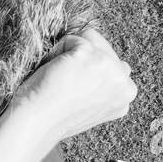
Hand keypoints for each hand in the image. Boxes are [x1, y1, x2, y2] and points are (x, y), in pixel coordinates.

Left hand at [6, 27, 136, 149]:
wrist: (37, 123)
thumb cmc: (54, 118)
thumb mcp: (89, 105)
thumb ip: (100, 85)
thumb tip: (94, 66)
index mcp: (125, 95)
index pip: (115, 65)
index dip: (90, 68)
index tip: (74, 87)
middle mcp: (123, 80)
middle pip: (104, 48)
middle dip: (82, 58)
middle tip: (64, 85)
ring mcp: (109, 66)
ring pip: (90, 38)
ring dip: (69, 53)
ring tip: (59, 79)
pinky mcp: (90, 53)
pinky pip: (71, 39)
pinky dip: (55, 52)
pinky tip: (52, 74)